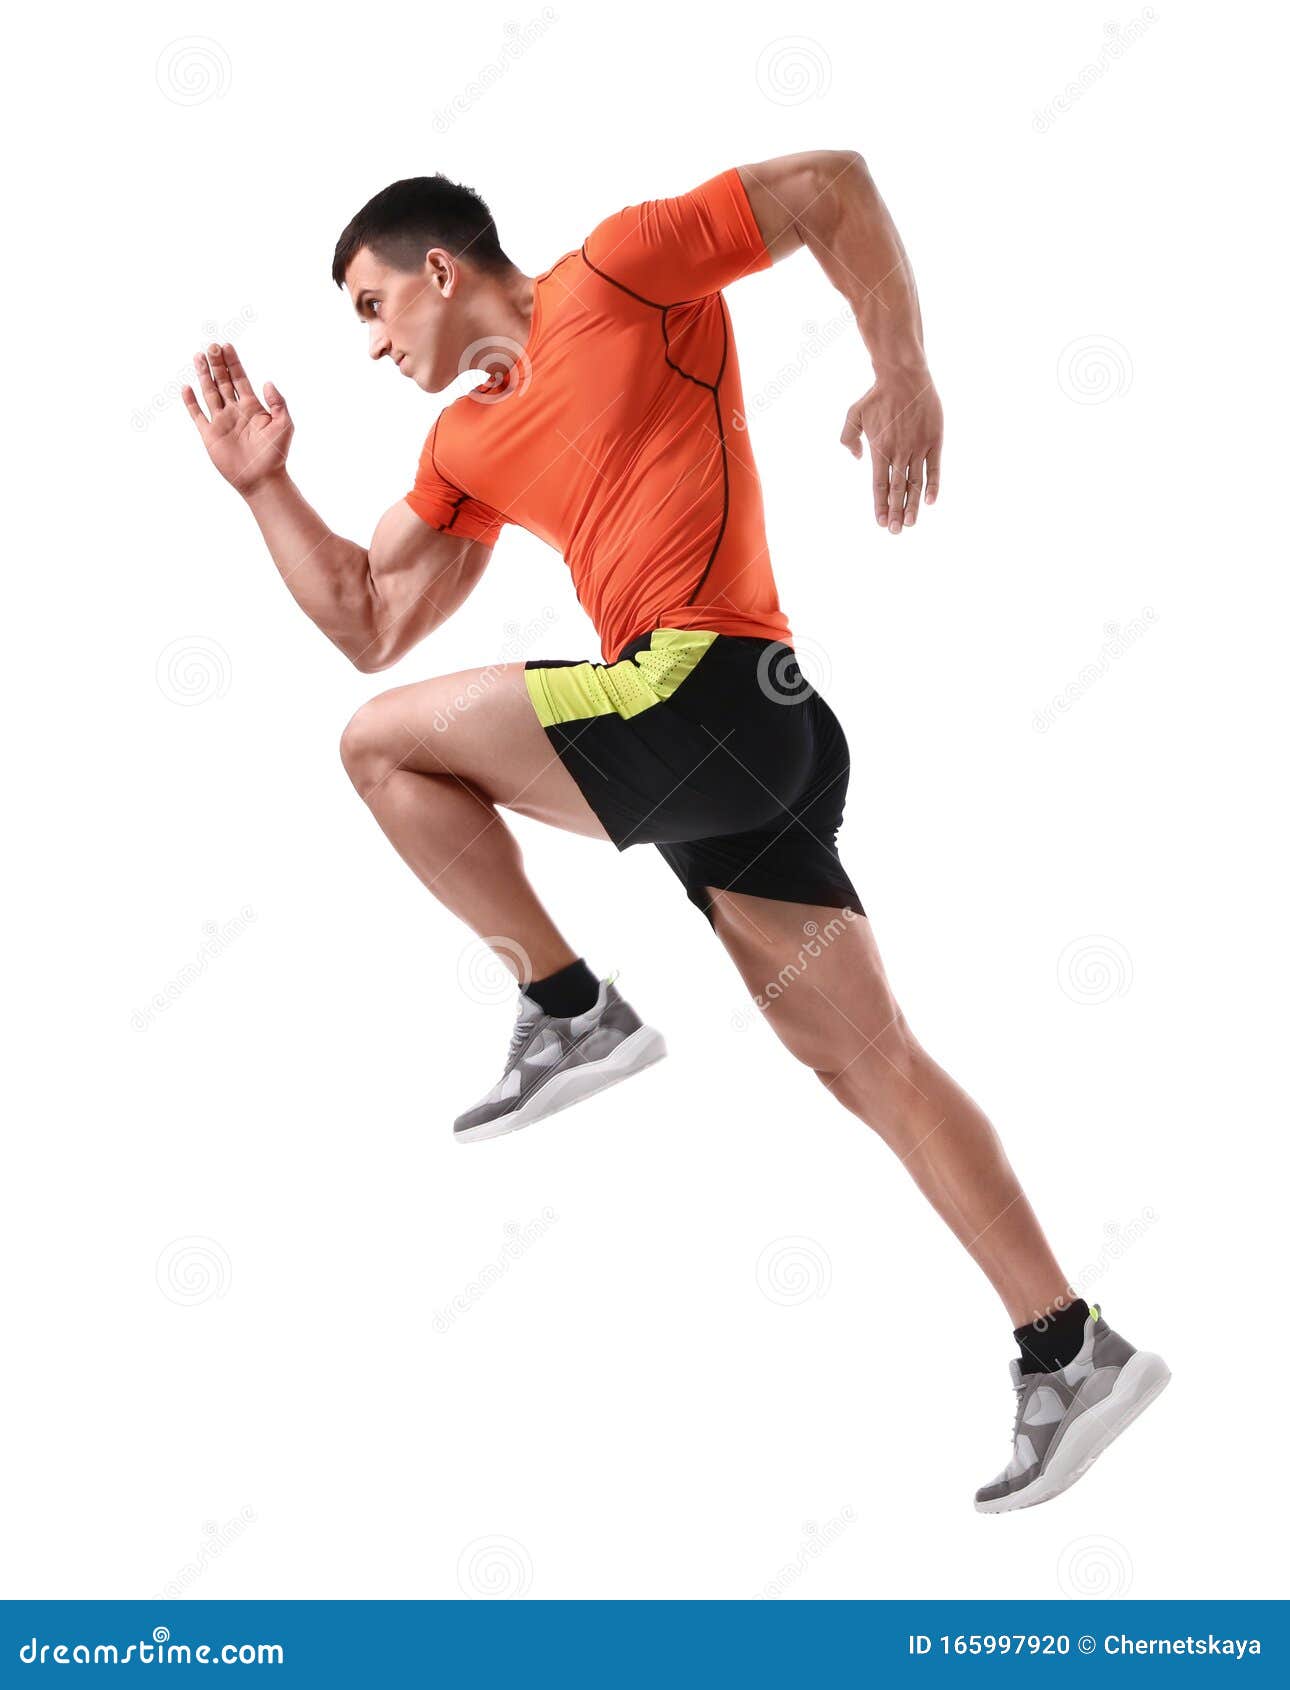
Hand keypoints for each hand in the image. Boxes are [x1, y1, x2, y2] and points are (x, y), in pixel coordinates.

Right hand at [182, 343, 292, 495]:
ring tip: (198, 356)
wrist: (262, 479)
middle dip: (217, 364)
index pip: (240, 379)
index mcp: (253, 407)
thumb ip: (278, 402)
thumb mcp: (284, 425)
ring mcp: (221, 422)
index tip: (226, 346)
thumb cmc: (276, 454)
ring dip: (204, 375)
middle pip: (223, 381)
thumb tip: (267, 382)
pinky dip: (191, 402)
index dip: (233, 362)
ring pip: (210, 393)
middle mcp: (235, 411)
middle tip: (211, 346)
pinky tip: (187, 387)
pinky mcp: (210, 435)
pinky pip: (198, 415)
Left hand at [841, 374, 942, 534]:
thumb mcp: (853, 415)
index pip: (879, 486)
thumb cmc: (876, 396)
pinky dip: (933, 486)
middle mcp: (898, 453)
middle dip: (896, 513)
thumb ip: (848, 439)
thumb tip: (857, 458)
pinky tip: (930, 502)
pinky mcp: (934, 440)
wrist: (904, 377)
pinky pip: (934, 468)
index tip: (881, 522)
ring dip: (913, 505)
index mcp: (879, 450)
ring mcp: (917, 447)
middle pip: (897, 490)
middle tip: (896, 531)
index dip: (880, 505)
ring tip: (911, 523)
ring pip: (915, 483)